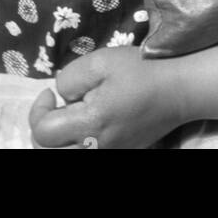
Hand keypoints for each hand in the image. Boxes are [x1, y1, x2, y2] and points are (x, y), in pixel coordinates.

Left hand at [27, 46, 186, 148]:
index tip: (50, 93)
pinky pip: (88, 154)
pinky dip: (77, 145)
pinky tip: (86, 126)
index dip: (38, 110)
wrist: (178, 90)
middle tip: (54, 109)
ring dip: (59, 142)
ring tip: (68, 119)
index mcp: (90, 124)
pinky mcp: (121, 154)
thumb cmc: (141, 71)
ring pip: (67, 157)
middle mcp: (97, 148)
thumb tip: (61, 96)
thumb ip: (70, 78)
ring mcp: (110, 154)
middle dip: (43, 131)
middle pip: (49, 153)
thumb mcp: (101, 61)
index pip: (43, 133)